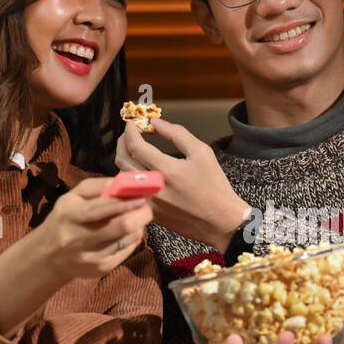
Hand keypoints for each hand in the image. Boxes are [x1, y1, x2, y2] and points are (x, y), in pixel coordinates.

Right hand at [40, 175, 152, 280]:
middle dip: (140, 214)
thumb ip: (97, 187)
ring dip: (137, 225)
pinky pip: (127, 250)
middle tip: (145, 207)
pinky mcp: (101, 269)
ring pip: (128, 238)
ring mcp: (91, 257)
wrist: (49, 256)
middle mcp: (78, 238)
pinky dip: (132, 238)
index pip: (101, 208)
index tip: (143, 196)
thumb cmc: (66, 219)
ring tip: (133, 218)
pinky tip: (125, 233)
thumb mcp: (72, 197)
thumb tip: (124, 182)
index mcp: (69, 214)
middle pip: (121, 226)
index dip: (125, 202)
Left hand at [115, 119, 250, 250]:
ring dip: (125, 157)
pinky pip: (131, 191)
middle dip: (123, 141)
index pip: (136, 145)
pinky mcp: (150, 213)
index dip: (130, 130)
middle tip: (130, 132)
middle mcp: (153, 187)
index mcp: (167, 170)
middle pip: (123, 159)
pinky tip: (140, 168)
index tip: (133, 122)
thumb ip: (177, 133)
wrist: (221, 221)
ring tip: (134, 148)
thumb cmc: (215, 186)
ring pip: (123, 176)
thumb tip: (156, 122)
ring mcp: (149, 202)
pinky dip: (131, 176)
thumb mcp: (202, 152)